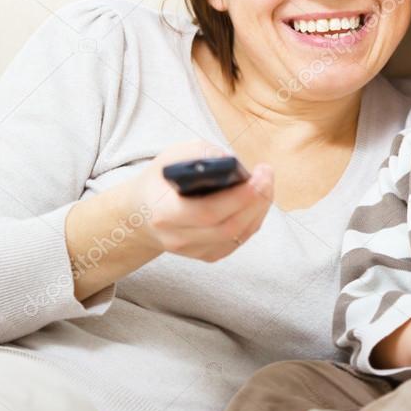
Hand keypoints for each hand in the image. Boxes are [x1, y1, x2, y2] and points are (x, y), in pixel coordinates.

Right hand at [129, 141, 273, 261]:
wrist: (142, 212)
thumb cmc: (161, 179)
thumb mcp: (172, 156)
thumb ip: (200, 154)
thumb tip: (232, 162)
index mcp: (164, 212)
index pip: (207, 212)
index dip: (237, 197)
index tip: (257, 176)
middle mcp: (177, 238)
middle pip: (227, 227)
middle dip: (256, 200)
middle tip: (267, 175)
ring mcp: (192, 251)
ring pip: (237, 236)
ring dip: (259, 209)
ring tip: (266, 183)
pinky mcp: (206, 255)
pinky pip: (237, 241)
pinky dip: (253, 220)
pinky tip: (258, 201)